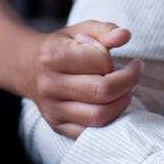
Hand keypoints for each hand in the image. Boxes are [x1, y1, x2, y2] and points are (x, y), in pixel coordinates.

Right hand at [31, 20, 142, 137]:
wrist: (28, 67)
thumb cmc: (61, 46)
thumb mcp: (81, 30)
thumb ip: (105, 30)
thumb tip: (125, 35)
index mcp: (53, 56)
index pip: (100, 62)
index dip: (114, 59)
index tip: (115, 55)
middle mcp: (49, 85)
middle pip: (102, 92)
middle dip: (128, 82)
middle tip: (135, 72)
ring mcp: (52, 109)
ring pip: (99, 116)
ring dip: (122, 102)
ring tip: (127, 89)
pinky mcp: (56, 126)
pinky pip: (89, 133)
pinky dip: (108, 121)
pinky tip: (113, 104)